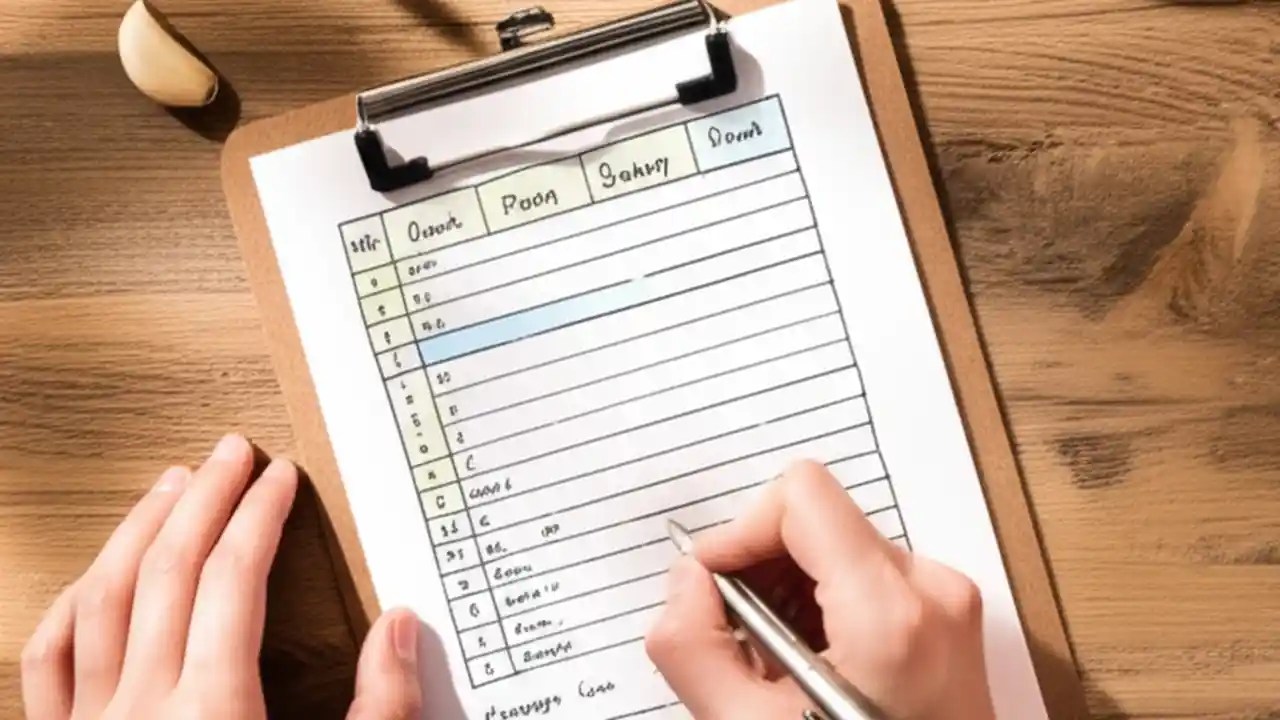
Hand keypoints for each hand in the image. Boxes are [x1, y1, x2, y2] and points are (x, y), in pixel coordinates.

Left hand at [21, 434, 423, 719]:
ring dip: (136, 531)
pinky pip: (47, 664)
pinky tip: (91, 581)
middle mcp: (140, 710)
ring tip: (169, 484)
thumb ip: (381, 711)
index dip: (259, 517)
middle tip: (231, 450)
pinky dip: (70, 607)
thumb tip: (401, 626)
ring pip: (100, 600)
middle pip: (167, 569)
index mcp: (213, 711)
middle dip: (204, 499)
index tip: (280, 477)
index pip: (232, 579)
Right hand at [645, 461, 994, 719]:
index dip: (737, 533)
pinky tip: (808, 670)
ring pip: (837, 548)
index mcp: (889, 612)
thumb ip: (693, 645)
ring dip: (787, 594)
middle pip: (817, 520)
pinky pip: (866, 579)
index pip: (800, 496)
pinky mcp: (947, 621)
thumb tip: (686, 581)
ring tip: (775, 668)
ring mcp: (947, 605)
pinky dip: (822, 609)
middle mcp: (932, 592)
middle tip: (737, 641)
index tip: (709, 583)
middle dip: (760, 572)